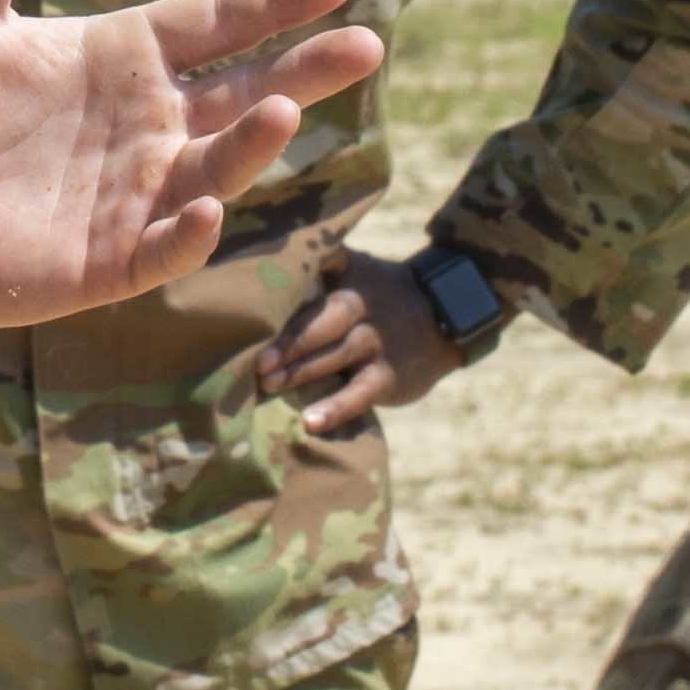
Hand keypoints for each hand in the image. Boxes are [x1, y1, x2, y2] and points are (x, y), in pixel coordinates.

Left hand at [0, 0, 377, 326]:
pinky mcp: (105, 260)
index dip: (271, 4)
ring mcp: (131, 195)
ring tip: (282, 109)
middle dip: (304, 72)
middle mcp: (144, 125)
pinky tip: (204, 208)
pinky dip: (187, 233)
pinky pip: (162, 248)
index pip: (215, 24)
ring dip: (252, 145)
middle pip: (243, 94)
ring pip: (215, 168)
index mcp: (120, 57)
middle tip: (364, 46)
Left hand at [250, 253, 465, 436]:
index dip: (289, 279)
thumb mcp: (351, 269)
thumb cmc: (376, 295)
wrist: (444, 316)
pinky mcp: (389, 374)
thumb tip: (246, 276)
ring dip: (302, 370)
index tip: (251, 293)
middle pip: (324, 319)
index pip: (317, 267)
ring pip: (338, 355)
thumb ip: (310, 270)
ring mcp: (377, 340)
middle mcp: (362, 304)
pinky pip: (361, 392)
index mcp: (347, 274)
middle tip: (256, 359)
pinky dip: (337, 408)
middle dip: (290, 339)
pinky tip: (310, 422)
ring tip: (268, 385)